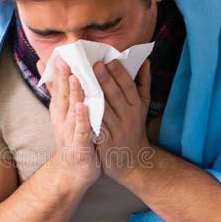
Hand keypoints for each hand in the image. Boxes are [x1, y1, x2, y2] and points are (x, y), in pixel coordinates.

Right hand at [36, 56, 101, 190]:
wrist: (73, 172)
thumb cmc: (71, 138)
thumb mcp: (62, 113)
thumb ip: (55, 90)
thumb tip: (43, 66)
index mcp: (60, 111)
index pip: (58, 88)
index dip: (58, 71)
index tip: (59, 53)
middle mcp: (62, 120)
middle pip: (62, 96)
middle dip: (62, 78)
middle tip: (63, 59)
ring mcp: (69, 134)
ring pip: (71, 111)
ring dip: (72, 95)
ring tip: (73, 78)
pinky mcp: (79, 147)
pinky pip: (81, 131)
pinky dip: (82, 120)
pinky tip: (84, 108)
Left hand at [92, 57, 154, 184]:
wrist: (132, 161)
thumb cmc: (134, 128)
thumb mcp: (143, 107)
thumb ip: (143, 84)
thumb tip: (144, 61)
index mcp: (137, 105)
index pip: (128, 86)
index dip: (119, 73)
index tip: (107, 60)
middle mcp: (128, 116)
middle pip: (115, 95)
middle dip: (105, 79)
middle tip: (93, 64)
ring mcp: (117, 129)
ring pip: (103, 109)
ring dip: (91, 94)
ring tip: (80, 80)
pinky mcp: (105, 141)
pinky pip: (94, 125)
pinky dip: (86, 115)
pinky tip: (76, 104)